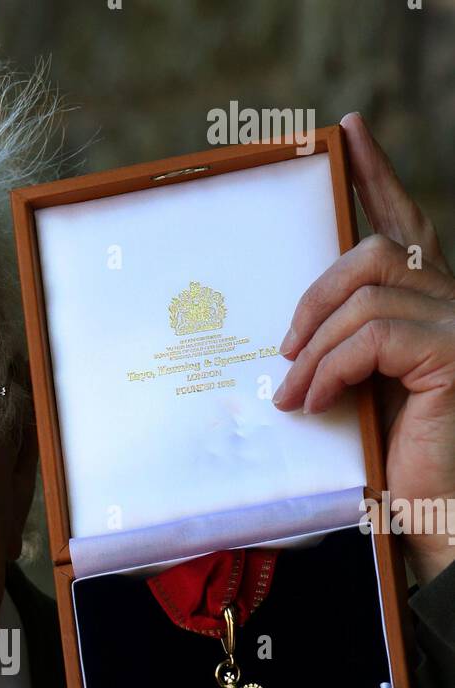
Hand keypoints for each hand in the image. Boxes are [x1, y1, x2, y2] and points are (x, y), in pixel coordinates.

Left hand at [272, 112, 454, 586]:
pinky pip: (375, 334)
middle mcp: (454, 304)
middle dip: (316, 291)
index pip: (405, 225)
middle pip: (379, 249)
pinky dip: (332, 366)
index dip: (377, 175)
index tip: (344, 133)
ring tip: (292, 394)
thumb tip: (284, 337)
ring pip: (369, 293)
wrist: (424, 521)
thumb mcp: (350, 395)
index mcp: (428, 307)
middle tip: (282, 348)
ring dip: (315, 345)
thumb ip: (336, 352)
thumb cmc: (386, 468)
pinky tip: (313, 402)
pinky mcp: (454, 354)